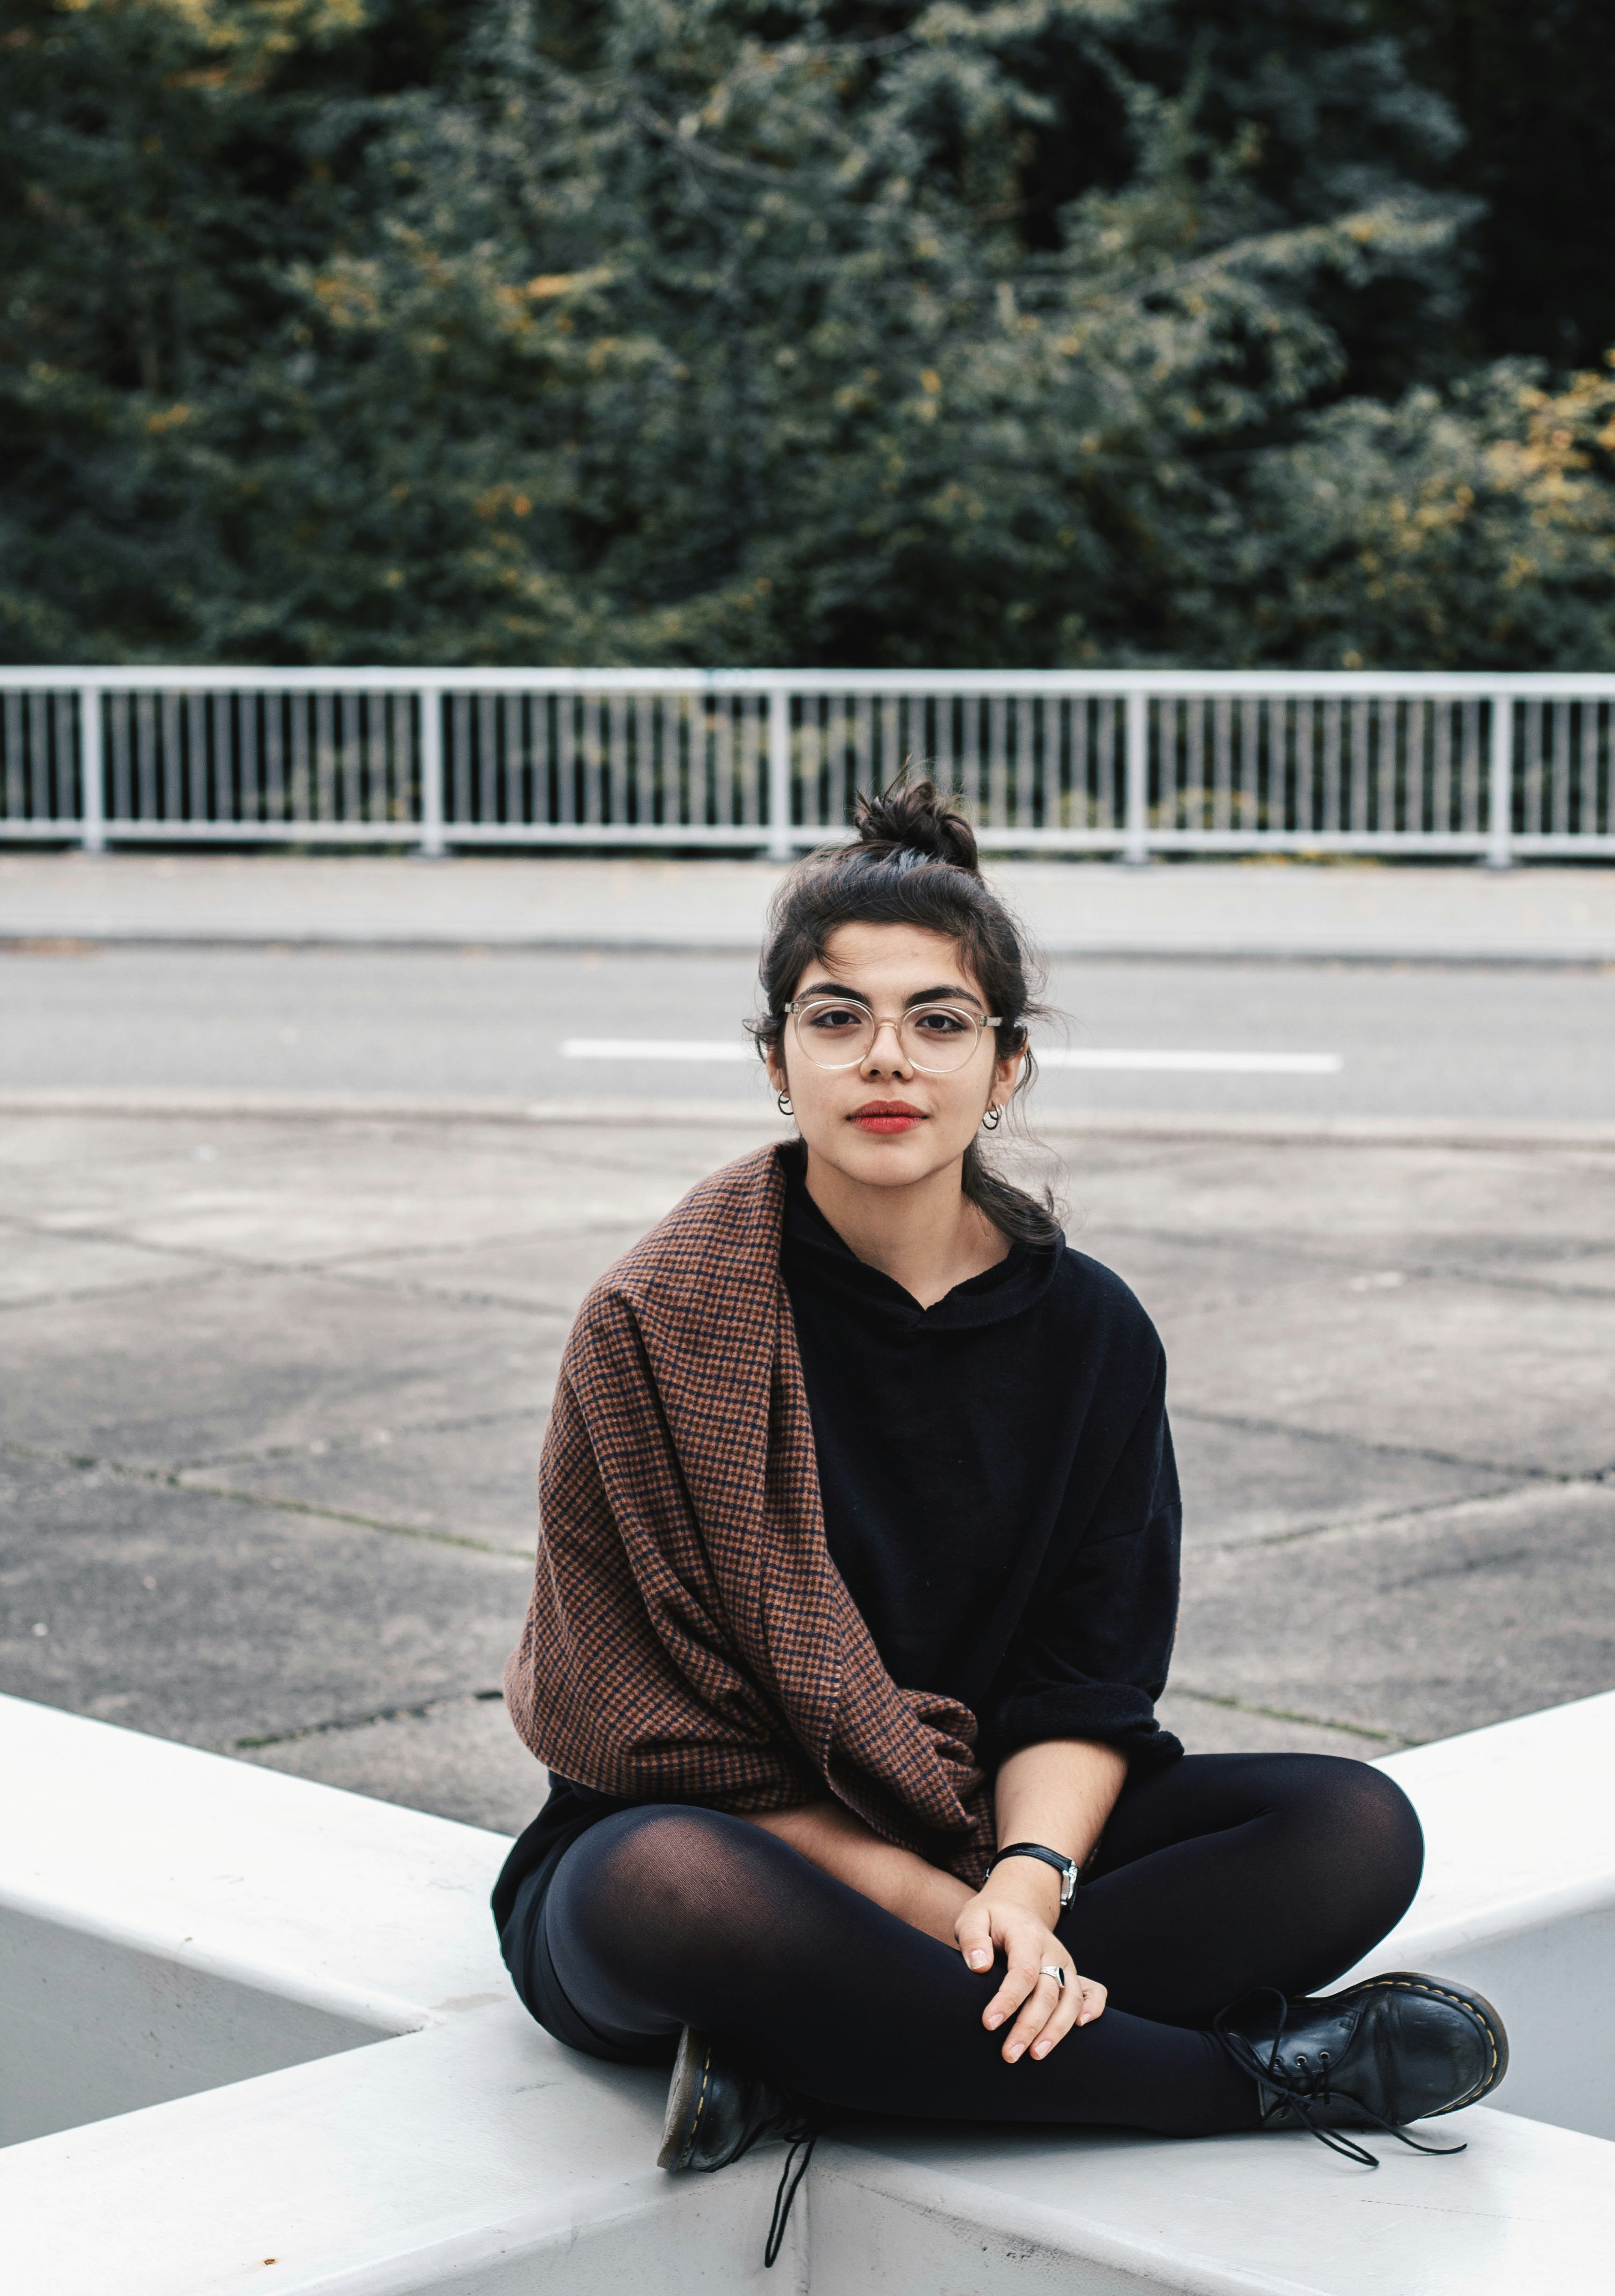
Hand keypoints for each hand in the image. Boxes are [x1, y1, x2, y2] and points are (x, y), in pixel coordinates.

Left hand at [953, 1865, 1107, 2063]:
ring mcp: (1065, 1963)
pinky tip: (1082, 2029)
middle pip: (1047, 1993)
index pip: (1022, 1972)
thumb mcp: (972, 1917)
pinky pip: (1093, 1990)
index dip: (1008, 2000)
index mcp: (1027, 1936)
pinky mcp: (1072, 1973)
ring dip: (1056, 2030)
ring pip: (1071, 1999)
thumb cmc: (991, 1918)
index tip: (988, 2024)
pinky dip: (1094, 2008)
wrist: (1015, 1906)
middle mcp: (1051, 1951)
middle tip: (1009, 2055)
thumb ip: (973, 1939)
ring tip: (1036, 2055)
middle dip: (1029, 2027)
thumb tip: (979, 1966)